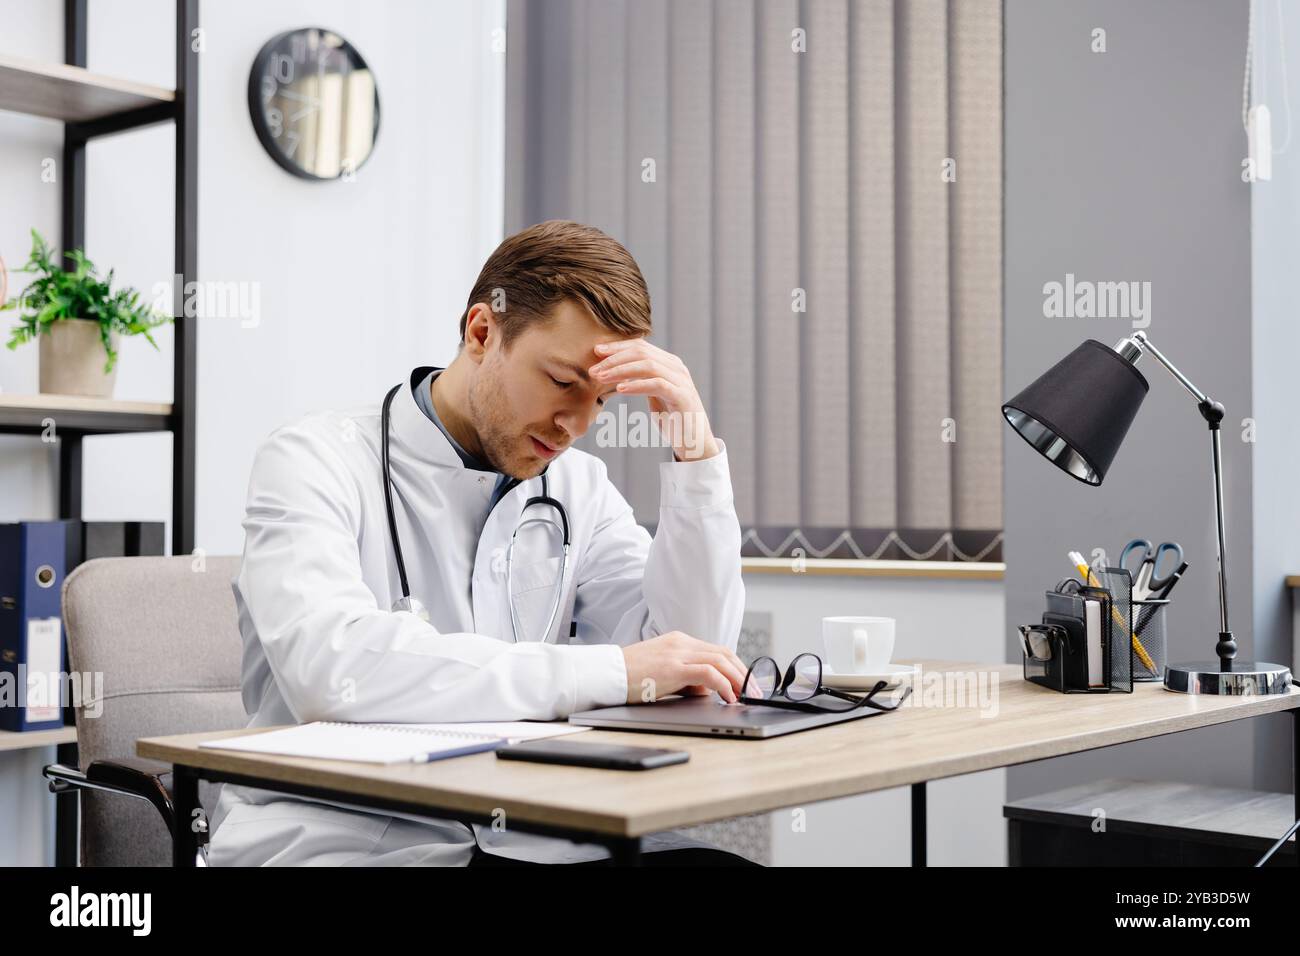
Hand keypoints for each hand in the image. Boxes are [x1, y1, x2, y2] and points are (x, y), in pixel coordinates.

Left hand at [589, 339, 719, 460]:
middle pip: (642, 352)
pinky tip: (620, 389)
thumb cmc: (673, 420)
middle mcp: (676, 368)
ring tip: (601, 378)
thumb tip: (620, 373)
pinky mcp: (682, 397)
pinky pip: (657, 385)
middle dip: (614, 358)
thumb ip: (643, 381)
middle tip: (594, 368)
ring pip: (648, 365)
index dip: (617, 347)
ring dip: (621, 370)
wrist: (696, 443)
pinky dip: (637, 385)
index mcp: (669, 364)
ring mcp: (681, 381)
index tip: (596, 352)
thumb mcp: (655, 396)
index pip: (641, 347)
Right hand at [621, 632, 747, 703]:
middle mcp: (681, 643)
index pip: (716, 650)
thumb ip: (686, 679)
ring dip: (738, 679)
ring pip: (720, 660)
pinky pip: (708, 673)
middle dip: (743, 673)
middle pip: (724, 653)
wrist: (607, 674)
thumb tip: (707, 690)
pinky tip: (728, 697)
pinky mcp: (673, 667)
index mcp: (679, 641)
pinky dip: (723, 685)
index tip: (746, 683)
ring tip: (745, 696)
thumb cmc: (630, 677)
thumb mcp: (663, 675)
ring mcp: (677, 653)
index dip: (736, 667)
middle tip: (754, 692)